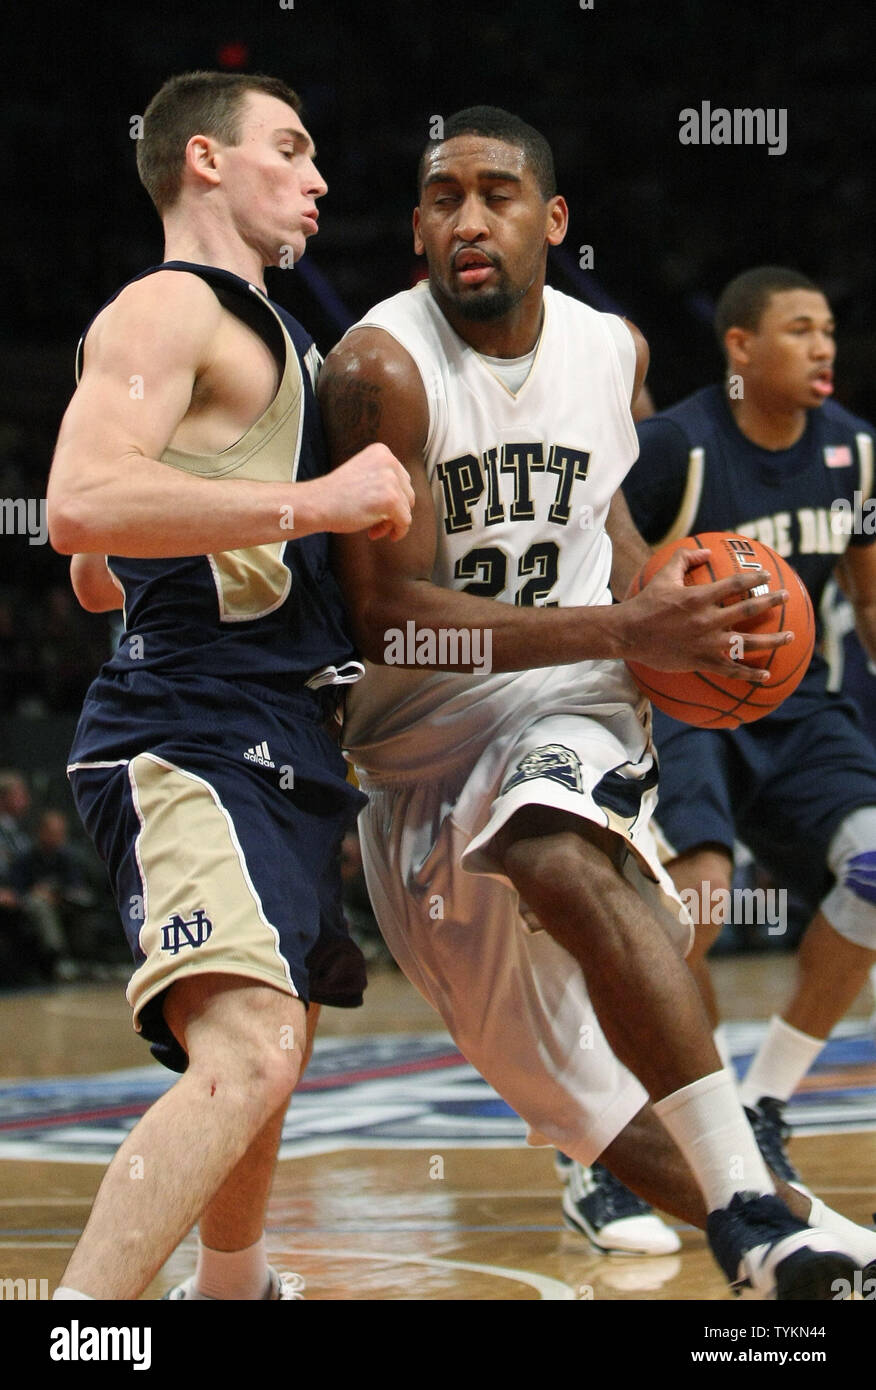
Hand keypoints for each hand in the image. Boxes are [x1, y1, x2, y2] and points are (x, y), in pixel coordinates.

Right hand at [315, 444, 414, 541]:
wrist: (317, 504)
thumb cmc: (335, 495)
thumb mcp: (363, 474)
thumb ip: (384, 478)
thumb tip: (406, 498)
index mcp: (381, 452)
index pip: (402, 479)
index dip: (392, 498)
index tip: (376, 508)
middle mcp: (389, 461)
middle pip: (407, 493)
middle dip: (394, 511)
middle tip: (374, 522)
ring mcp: (390, 480)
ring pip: (406, 509)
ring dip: (391, 522)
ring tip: (372, 528)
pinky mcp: (391, 499)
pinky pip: (405, 522)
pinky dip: (396, 531)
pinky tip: (375, 533)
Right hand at [619, 547, 792, 680]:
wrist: (628, 634)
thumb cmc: (645, 603)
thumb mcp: (663, 575)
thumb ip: (685, 559)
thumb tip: (706, 551)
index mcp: (699, 597)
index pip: (736, 584)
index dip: (755, 578)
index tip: (767, 577)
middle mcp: (707, 620)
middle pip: (748, 609)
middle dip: (771, 602)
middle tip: (786, 596)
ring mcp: (706, 643)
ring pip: (748, 642)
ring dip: (772, 640)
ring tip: (790, 636)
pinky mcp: (701, 661)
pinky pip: (731, 669)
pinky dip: (749, 674)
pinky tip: (764, 675)